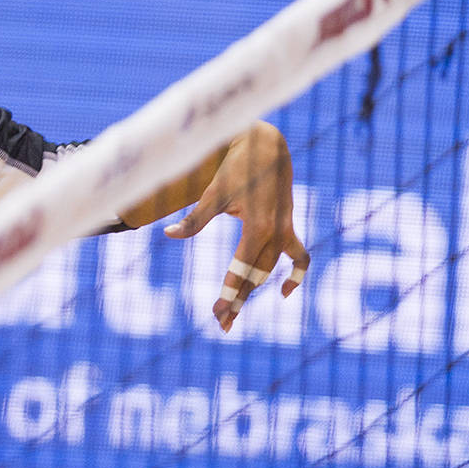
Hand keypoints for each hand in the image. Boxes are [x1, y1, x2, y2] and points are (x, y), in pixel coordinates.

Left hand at [164, 121, 308, 332]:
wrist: (265, 144)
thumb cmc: (236, 167)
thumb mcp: (214, 192)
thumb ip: (195, 218)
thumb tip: (169, 235)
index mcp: (258, 227)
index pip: (242, 270)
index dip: (229, 294)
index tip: (216, 314)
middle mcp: (276, 232)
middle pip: (256, 276)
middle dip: (238, 299)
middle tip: (221, 323)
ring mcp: (285, 230)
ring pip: (270, 269)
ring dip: (255, 290)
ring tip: (235, 310)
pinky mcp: (289, 224)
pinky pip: (299, 256)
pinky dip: (296, 274)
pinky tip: (284, 292)